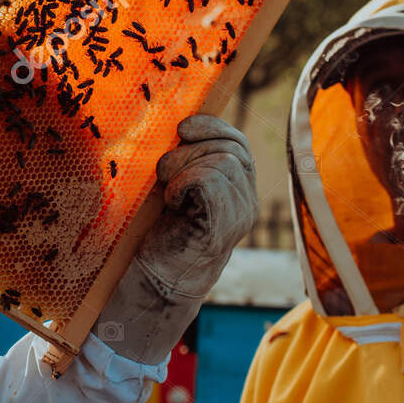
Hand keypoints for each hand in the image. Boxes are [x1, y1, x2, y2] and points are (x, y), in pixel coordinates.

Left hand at [137, 114, 256, 293]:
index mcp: (238, 188)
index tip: (182, 127)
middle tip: (163, 171)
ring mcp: (241, 215)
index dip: (211, 126)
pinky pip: (210, 180)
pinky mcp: (225, 226)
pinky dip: (184, 183)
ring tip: (167, 192)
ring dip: (184, 168)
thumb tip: (180, 123)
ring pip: (222, 161)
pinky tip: (172, 202)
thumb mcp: (178, 186)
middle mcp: (248, 201)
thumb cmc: (160, 230)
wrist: (156, 278)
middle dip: (190, 149)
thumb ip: (190, 159)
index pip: (237, 142)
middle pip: (230, 147)